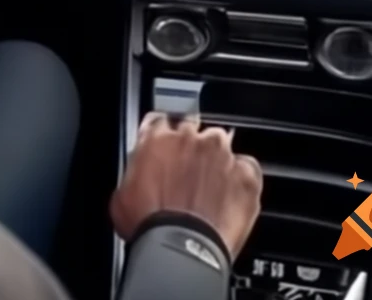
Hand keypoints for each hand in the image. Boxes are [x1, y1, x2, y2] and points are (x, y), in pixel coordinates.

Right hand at [110, 112, 261, 258]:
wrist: (180, 250)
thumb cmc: (149, 225)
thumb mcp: (123, 193)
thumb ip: (136, 169)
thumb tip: (140, 174)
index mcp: (157, 136)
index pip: (160, 121)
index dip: (162, 137)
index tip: (164, 151)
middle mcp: (191, 137)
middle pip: (192, 130)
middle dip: (189, 149)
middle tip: (186, 176)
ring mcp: (221, 154)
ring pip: (220, 145)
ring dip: (215, 161)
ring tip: (210, 189)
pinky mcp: (246, 175)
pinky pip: (248, 168)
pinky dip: (242, 179)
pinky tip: (232, 196)